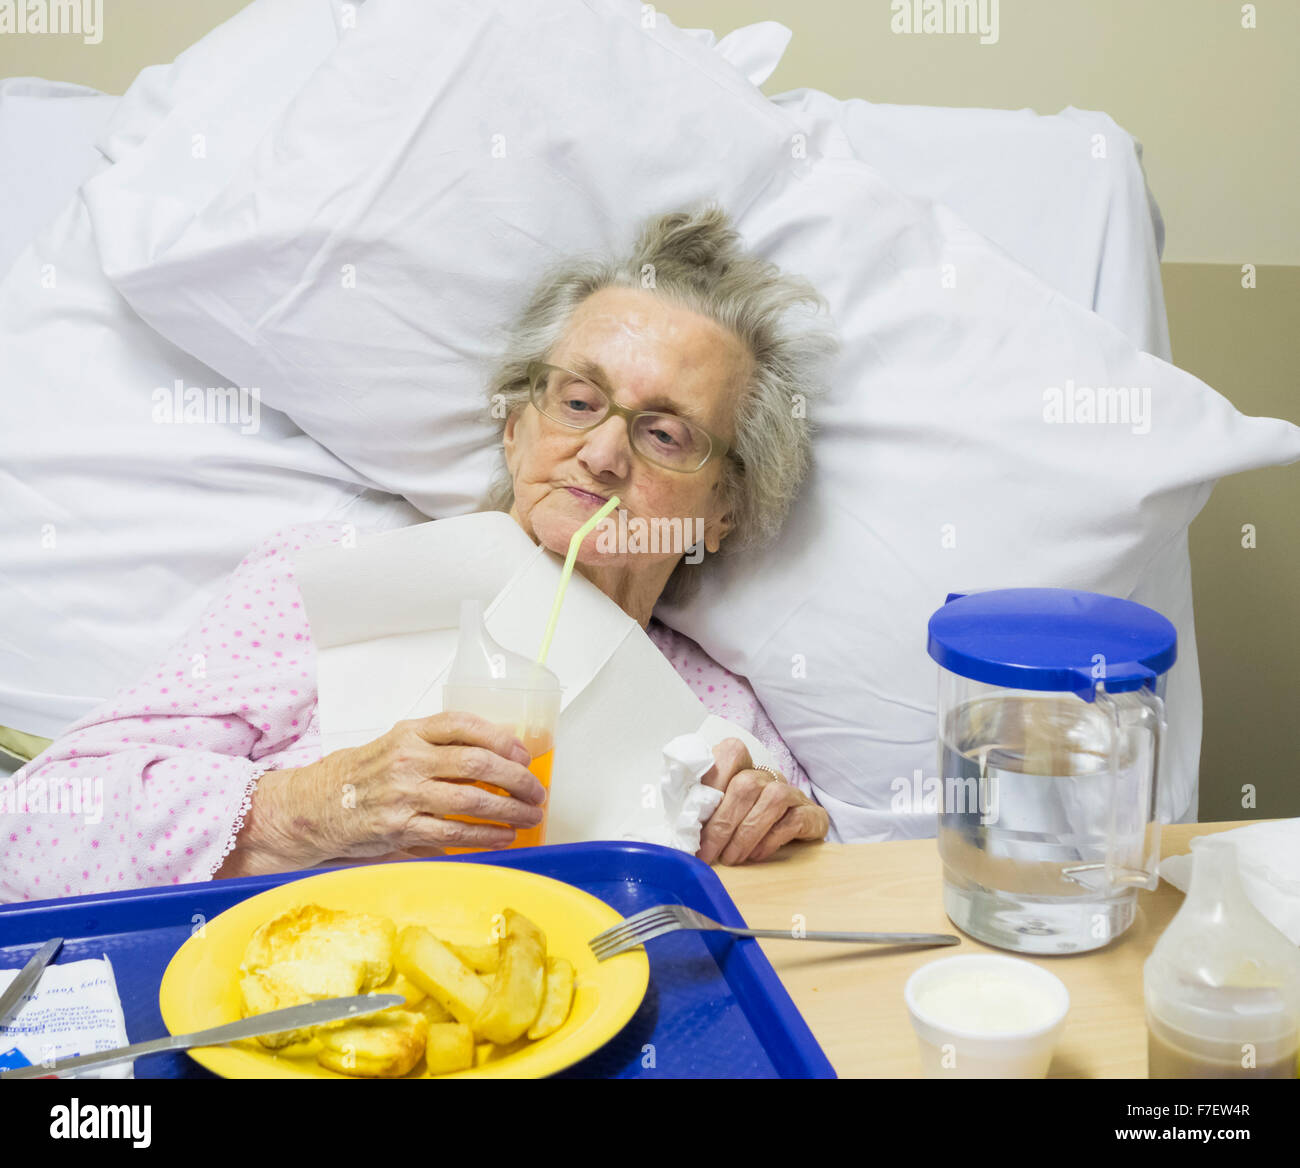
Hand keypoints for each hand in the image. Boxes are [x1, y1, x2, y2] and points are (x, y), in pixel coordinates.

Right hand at [215, 713, 545, 876]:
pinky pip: (453, 833)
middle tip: (536, 790)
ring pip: (471, 800)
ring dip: (509, 810)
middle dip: (516, 779)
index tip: (523, 753)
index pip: (464, 725)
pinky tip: (504, 837)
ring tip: (529, 815)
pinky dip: (485, 836)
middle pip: (477, 764)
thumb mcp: (396, 743)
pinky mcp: (400, 829)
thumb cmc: (360, 775)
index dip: (501, 738)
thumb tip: (496, 756)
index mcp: (409, 732)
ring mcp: (404, 795)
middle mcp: (408, 759)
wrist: (314, 806)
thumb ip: (437, 745)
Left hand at [695, 738, 827, 865]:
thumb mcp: (714, 815)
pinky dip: (771, 839)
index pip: (730, 753)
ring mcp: (792, 792)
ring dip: (747, 833)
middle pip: (746, 784)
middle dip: (723, 823)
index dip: (712, 780)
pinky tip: (756, 855)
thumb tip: (679, 828)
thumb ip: (699, 810)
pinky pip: (794, 819)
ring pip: (773, 798)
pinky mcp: (812, 814)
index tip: (695, 818)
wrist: (789, 842)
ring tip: (732, 859)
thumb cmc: (740, 828)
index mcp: (742, 767)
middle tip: (709, 854)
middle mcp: (768, 775)